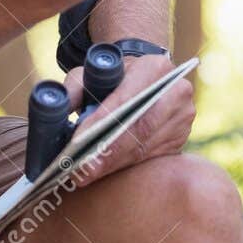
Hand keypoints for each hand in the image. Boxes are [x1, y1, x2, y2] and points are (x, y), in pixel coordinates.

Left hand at [60, 53, 193, 187]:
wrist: (147, 79)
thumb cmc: (115, 76)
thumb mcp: (93, 71)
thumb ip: (75, 87)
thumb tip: (59, 107)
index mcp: (155, 67)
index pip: (127, 98)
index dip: (103, 121)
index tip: (79, 142)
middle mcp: (176, 91)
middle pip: (140, 128)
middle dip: (108, 151)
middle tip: (81, 169)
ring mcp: (183, 117)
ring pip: (145, 147)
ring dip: (114, 164)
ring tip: (86, 175)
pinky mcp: (181, 139)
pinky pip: (152, 158)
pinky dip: (126, 167)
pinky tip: (105, 174)